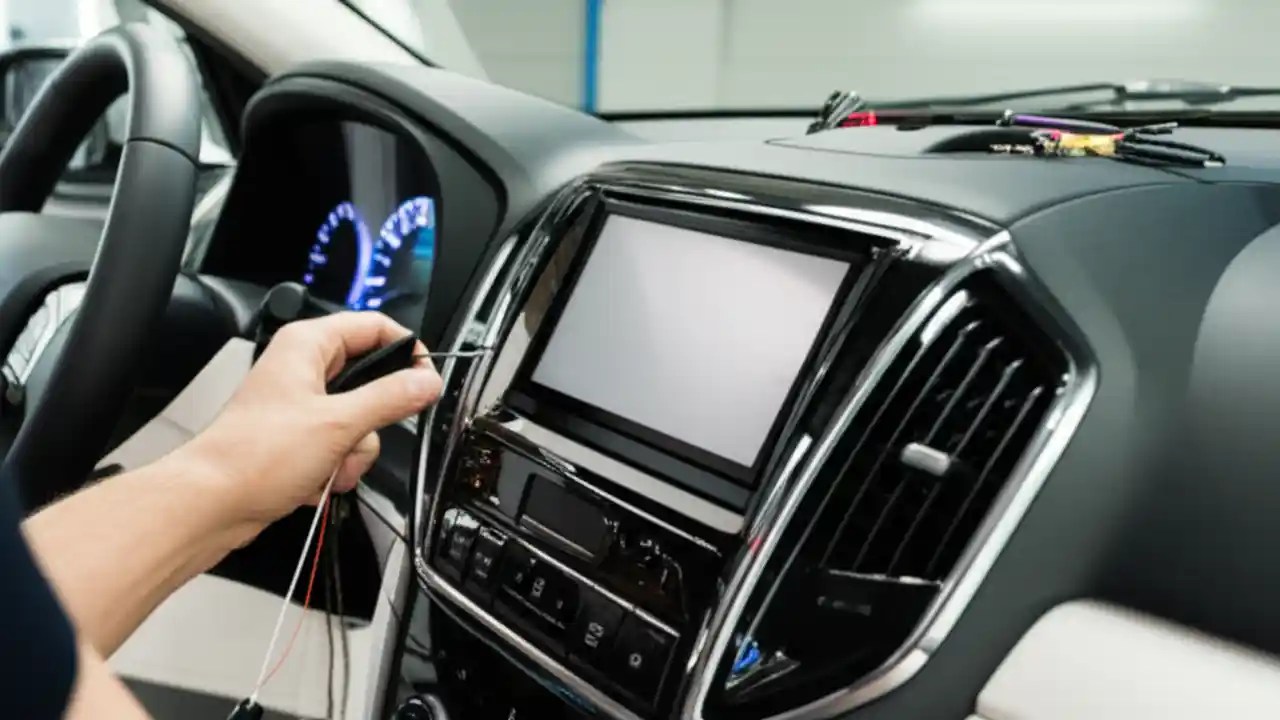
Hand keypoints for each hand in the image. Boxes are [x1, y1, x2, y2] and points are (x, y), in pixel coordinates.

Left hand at [181, 312, 442, 529]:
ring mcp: (302, 404)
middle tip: (362, 434)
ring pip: (361, 420)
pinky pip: (341, 445)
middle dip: (373, 420)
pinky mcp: (300, 437)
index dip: (407, 351)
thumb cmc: (255, 456)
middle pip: (372, 380)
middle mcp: (304, 368)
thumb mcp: (339, 423)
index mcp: (308, 345)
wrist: (213, 504)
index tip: (425, 382)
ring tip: (329, 465)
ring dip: (353, 451)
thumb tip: (428, 381)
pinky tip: (316, 479)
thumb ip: (391, 398)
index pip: (376, 327)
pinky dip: (337, 466)